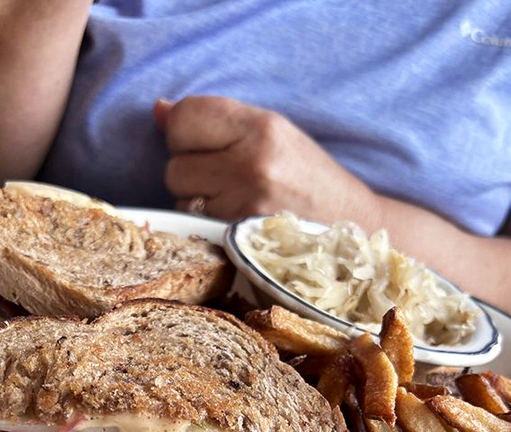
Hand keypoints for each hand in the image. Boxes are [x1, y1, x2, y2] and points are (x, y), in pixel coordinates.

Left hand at [153, 95, 378, 224]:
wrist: (351, 230)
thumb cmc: (307, 180)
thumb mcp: (273, 135)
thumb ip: (217, 122)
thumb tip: (159, 111)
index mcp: (262, 127)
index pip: (185, 117)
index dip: (183, 133)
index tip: (202, 144)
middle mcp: (252, 164)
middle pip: (174, 167)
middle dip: (189, 174)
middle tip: (221, 179)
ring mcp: (245, 206)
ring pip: (181, 203)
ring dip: (195, 204)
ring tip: (232, 202)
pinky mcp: (241, 241)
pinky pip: (195, 229)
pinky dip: (205, 227)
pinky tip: (233, 223)